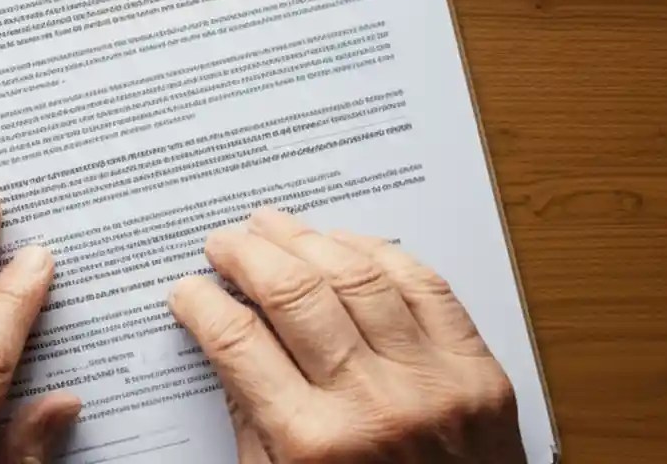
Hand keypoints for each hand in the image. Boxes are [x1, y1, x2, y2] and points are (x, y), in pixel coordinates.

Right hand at [169, 209, 524, 462]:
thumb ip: (252, 418)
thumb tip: (223, 341)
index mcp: (313, 445)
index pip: (238, 342)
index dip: (202, 304)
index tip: (188, 291)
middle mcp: (372, 406)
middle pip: (292, 293)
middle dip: (247, 255)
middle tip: (223, 243)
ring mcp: (431, 383)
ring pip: (355, 276)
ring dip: (306, 239)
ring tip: (273, 226)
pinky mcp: (478, 373)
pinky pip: (426, 287)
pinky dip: (381, 254)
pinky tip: (346, 243)